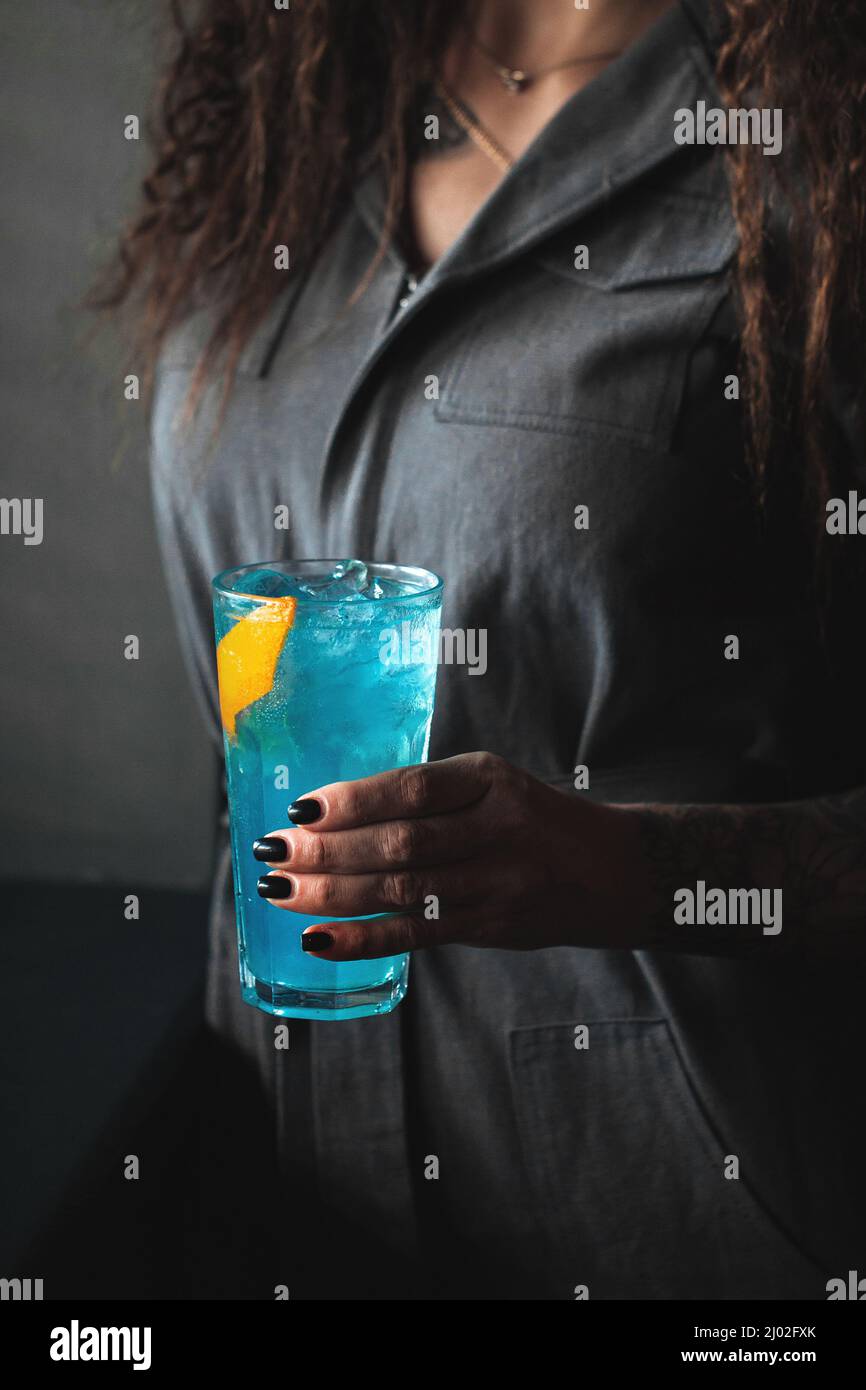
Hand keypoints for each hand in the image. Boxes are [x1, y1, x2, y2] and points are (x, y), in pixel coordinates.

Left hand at [254, 752, 645, 959]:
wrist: (612, 870)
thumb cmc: (533, 819)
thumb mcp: (493, 784)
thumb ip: (429, 796)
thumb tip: (331, 814)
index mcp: (491, 780)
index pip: (413, 789)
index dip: (353, 801)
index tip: (301, 807)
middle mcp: (496, 829)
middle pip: (400, 843)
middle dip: (327, 850)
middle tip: (274, 852)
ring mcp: (496, 882)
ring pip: (402, 890)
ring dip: (332, 893)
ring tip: (281, 890)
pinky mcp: (491, 926)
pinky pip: (417, 934)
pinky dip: (363, 939)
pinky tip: (318, 938)